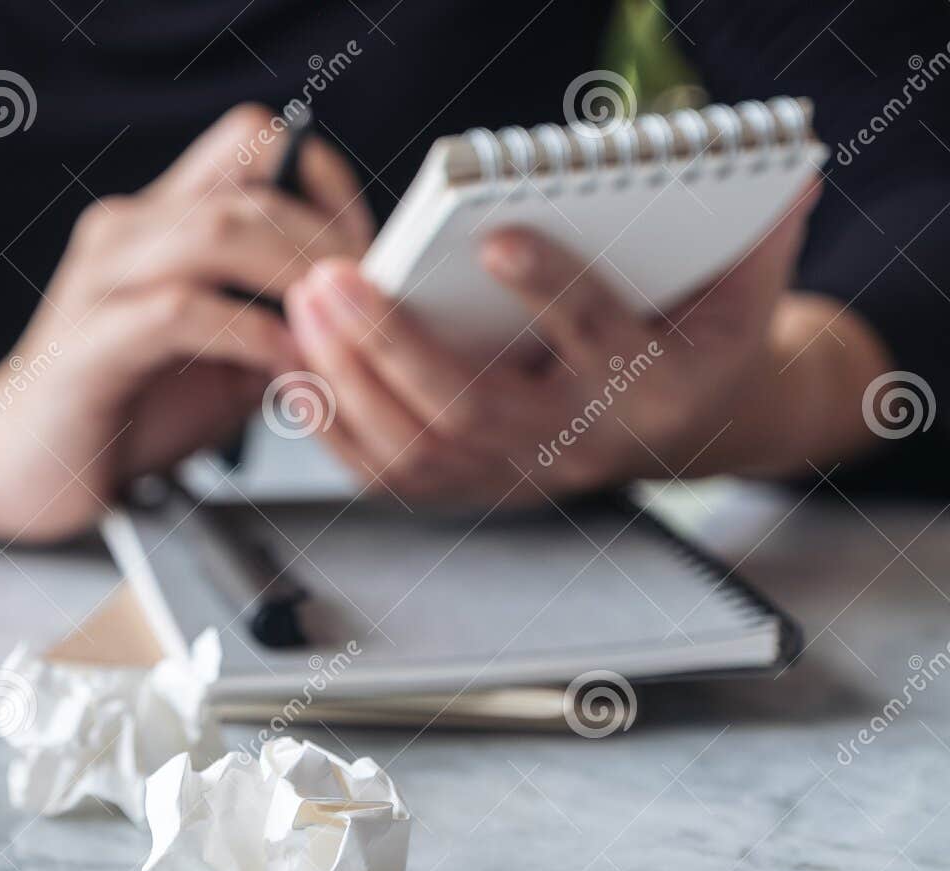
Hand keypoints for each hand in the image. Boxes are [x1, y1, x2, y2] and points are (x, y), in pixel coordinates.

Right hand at [0, 105, 374, 540]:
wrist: (15, 467)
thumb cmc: (117, 411)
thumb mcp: (219, 358)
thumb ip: (275, 319)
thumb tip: (361, 312)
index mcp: (157, 222)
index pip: (251, 142)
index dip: (323, 181)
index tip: (369, 246)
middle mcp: (128, 234)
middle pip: (249, 186)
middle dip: (328, 242)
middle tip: (376, 301)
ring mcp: (102, 281)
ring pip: (217, 231)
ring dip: (296, 278)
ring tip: (340, 329)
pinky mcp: (89, 342)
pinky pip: (181, 312)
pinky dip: (249, 335)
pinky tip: (285, 367)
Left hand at [282, 181, 883, 506]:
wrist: (683, 423)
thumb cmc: (696, 336)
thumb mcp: (742, 286)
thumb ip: (754, 234)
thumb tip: (777, 179)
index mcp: (650, 384)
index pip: (598, 338)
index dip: (552, 291)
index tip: (498, 237)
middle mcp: (576, 441)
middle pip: (472, 410)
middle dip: (395, 346)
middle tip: (334, 279)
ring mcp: (515, 476)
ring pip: (417, 450)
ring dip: (349, 382)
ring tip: (306, 307)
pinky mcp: (468, 489)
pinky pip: (387, 476)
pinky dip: (334, 428)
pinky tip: (296, 370)